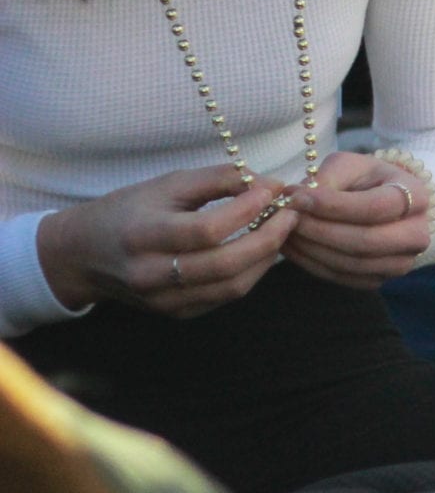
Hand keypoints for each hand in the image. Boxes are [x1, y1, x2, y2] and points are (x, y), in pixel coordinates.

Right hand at [34, 165, 296, 316]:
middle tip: (292, 213)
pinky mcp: (175, 312)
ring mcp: (162, 299)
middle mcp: (149, 273)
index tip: (272, 190)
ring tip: (282, 230)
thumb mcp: (168, 184)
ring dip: (267, 257)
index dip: (246, 210)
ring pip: (231, 286)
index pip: (205, 230)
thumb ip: (218, 179)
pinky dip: (252, 273)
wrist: (85, 254)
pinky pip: (225, 296)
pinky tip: (262, 250)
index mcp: (142, 235)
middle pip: (224, 264)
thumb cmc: (131, 209)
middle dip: (269, 237)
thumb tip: (269, 183)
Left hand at [281, 150, 431, 286]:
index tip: (297, 198)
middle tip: (288, 218)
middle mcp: (417, 234)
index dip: (333, 205)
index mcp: (416, 197)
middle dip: (320, 231)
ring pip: (352, 263)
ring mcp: (401, 261)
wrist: (385, 203)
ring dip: (312, 249)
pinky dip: (312, 264)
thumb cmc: (366, 180)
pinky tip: (294, 247)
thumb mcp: (351, 165)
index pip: (375, 207)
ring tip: (285, 231)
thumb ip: (328, 178)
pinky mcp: (380, 279)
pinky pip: (342, 277)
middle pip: (366, 241)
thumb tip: (298, 199)